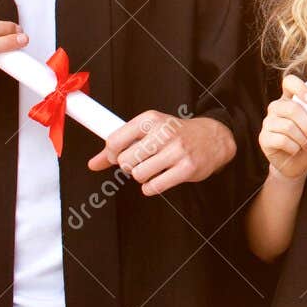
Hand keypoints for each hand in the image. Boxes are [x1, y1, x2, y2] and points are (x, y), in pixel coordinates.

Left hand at [88, 111, 235, 195]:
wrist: (213, 138)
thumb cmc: (177, 134)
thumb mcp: (149, 131)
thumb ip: (120, 146)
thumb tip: (93, 164)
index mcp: (151, 119)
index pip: (115, 140)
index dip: (112, 154)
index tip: (119, 156)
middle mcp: (164, 132)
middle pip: (125, 161)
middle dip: (129, 166)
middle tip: (141, 162)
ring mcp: (177, 151)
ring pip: (139, 175)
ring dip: (143, 176)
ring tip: (154, 168)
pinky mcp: (187, 168)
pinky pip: (154, 186)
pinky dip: (152, 186)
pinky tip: (161, 177)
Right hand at [256, 74, 306, 179]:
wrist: (299, 164)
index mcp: (291, 99)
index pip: (289, 82)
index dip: (300, 88)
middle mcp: (277, 107)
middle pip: (292, 108)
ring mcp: (268, 122)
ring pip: (288, 126)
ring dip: (303, 139)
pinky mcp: (264, 138)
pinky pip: (281, 140)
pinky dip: (294, 147)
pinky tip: (297, 150)